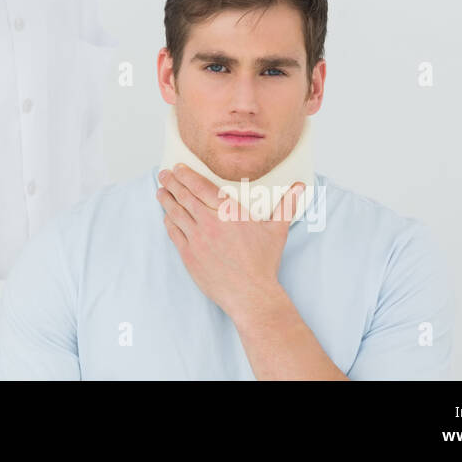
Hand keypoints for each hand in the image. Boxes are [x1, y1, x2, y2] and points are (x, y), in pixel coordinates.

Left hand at [157, 164, 304, 320]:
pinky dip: (168, 221)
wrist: (250, 294)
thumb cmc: (264, 262)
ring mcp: (197, 239)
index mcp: (229, 212)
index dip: (186, 175)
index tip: (178, 167)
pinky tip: (167, 216)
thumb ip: (286, 205)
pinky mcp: (189, 255)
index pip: (201, 186)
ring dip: (166, 200)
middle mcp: (209, 222)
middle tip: (163, 174)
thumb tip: (300, 186)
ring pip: (175, 213)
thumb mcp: (277, 230)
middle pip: (184, 196)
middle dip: (171, 183)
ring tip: (161, 191)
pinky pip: (173, 232)